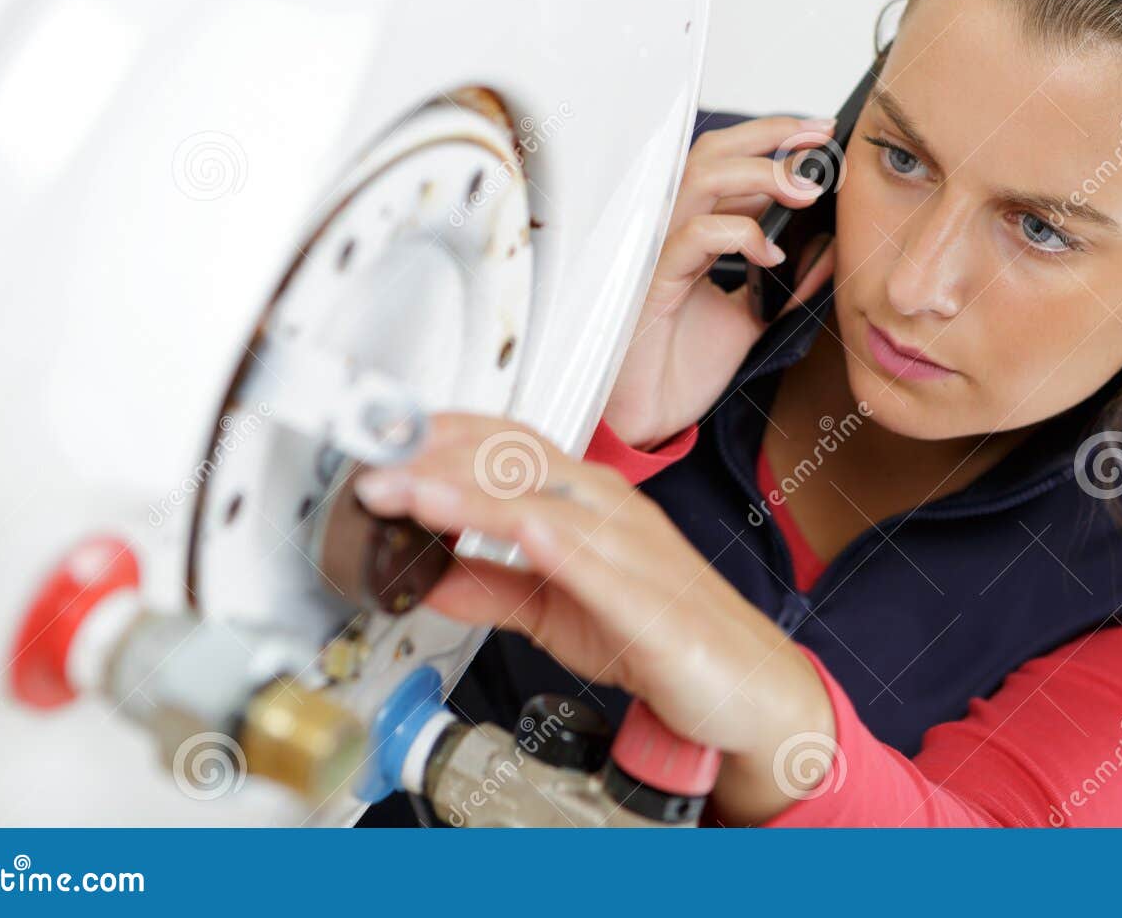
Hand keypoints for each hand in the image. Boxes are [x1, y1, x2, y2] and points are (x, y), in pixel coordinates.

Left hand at [353, 410, 836, 823]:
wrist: (750, 688)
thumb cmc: (665, 637)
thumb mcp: (555, 610)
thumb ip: (492, 588)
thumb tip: (424, 578)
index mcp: (589, 504)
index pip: (510, 443)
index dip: (444, 432)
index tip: (385, 437)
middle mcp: (610, 512)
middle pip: (517, 457)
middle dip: (436, 454)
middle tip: (372, 461)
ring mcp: (632, 550)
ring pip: (541, 500)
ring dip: (466, 490)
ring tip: (406, 491)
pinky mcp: (648, 601)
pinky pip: (592, 560)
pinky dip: (544, 539)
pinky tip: (505, 529)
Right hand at [602, 116, 839, 449]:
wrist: (649, 415)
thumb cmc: (683, 367)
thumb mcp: (753, 319)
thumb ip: (789, 284)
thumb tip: (831, 249)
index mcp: (694, 233)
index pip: (729, 164)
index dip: (773, 141)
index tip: (822, 137)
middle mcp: (673, 232)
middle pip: (712, 153)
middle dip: (770, 136)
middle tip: (819, 141)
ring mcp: (659, 251)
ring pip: (701, 179)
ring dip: (759, 173)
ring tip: (804, 189)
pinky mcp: (652, 280)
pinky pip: (693, 235)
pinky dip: (738, 234)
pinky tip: (772, 255)